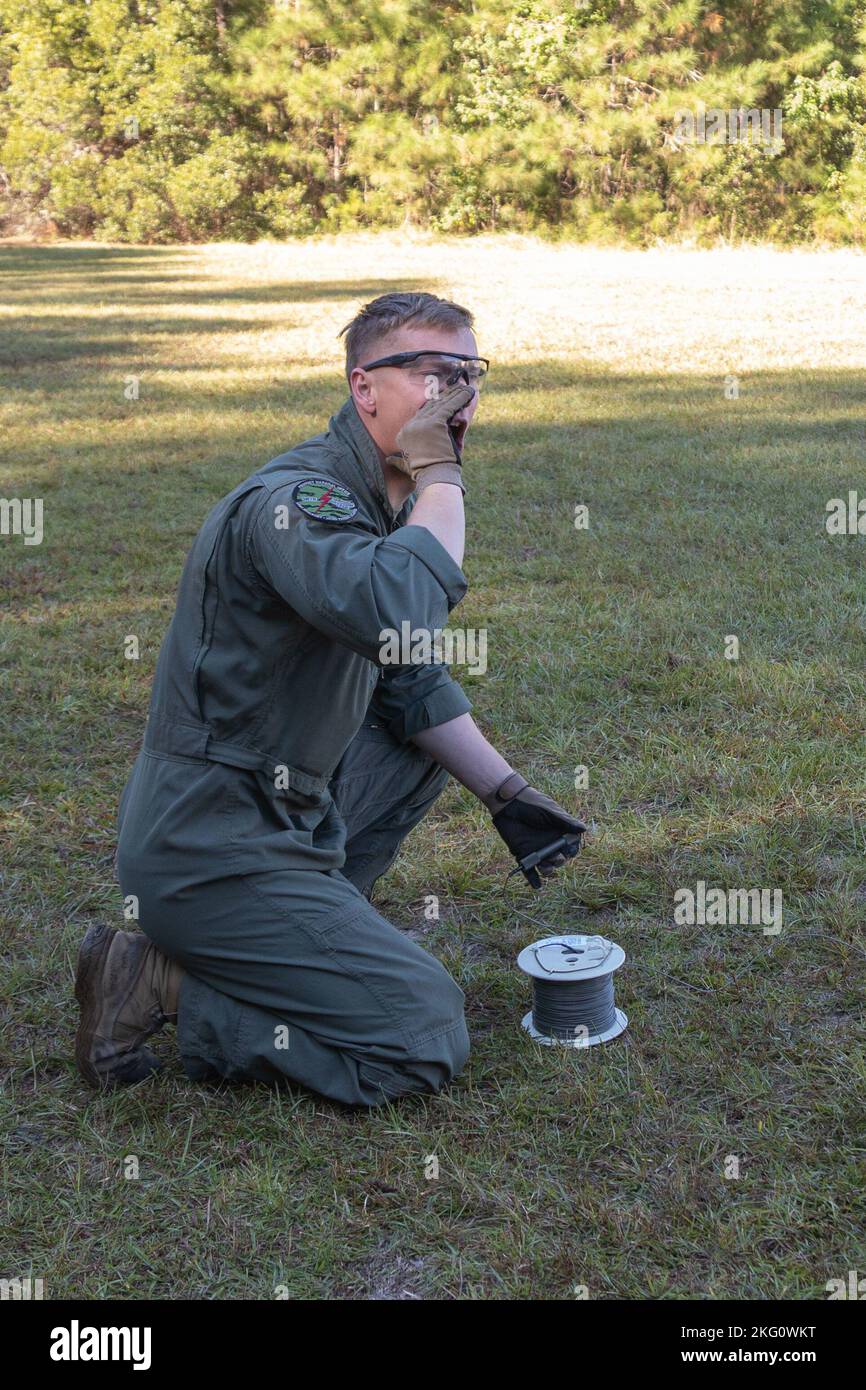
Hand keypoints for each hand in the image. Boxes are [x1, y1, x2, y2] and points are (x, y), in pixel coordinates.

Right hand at [386, 382, 474, 492]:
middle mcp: (411, 425)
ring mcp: (423, 423)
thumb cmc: (424, 474)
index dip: (433, 406)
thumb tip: (389, 460)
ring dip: (454, 395)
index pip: (421, 415)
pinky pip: (450, 406)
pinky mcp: (436, 423)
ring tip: (465, 389)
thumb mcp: (407, 466)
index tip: (443, 399)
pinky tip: (468, 392)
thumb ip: (398, 461)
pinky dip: (460, 398)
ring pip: (441, 404)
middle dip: (444, 397)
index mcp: (404, 433)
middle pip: (431, 407)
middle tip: (456, 389)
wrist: (433, 478)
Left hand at [484, 772, 587, 888]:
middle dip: (559, 861)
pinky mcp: (522, 854)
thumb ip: (565, 821)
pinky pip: (529, 871)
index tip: (570, 851)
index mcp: (559, 832)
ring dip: (548, 870)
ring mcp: (536, 850)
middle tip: (556, 857)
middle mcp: (549, 843)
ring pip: (546, 866)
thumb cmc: (532, 803)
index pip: (570, 847)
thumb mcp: (550, 811)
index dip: (572, 851)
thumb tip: (584, 830)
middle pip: (560, 859)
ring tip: (545, 867)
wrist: (508, 802)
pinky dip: (533, 880)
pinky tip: (537, 885)